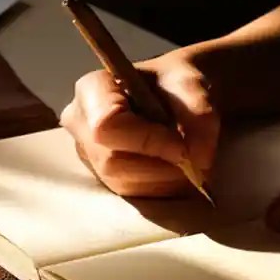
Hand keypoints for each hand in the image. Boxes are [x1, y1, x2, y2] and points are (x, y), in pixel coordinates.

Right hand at [60, 49, 219, 196]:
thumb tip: (198, 155)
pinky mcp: (102, 177)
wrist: (179, 97)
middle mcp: (80, 124)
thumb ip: (199, 113)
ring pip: (122, 184)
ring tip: (187, 162)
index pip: (106, 126)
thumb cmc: (178, 84)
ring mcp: (88, 155)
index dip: (146, 142)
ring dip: (164, 180)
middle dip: (159, 167)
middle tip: (192, 158)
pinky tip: (175, 171)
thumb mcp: (193, 84)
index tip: (183, 147)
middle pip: (113, 162)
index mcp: (93, 90)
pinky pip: (130, 195)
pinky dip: (160, 188)